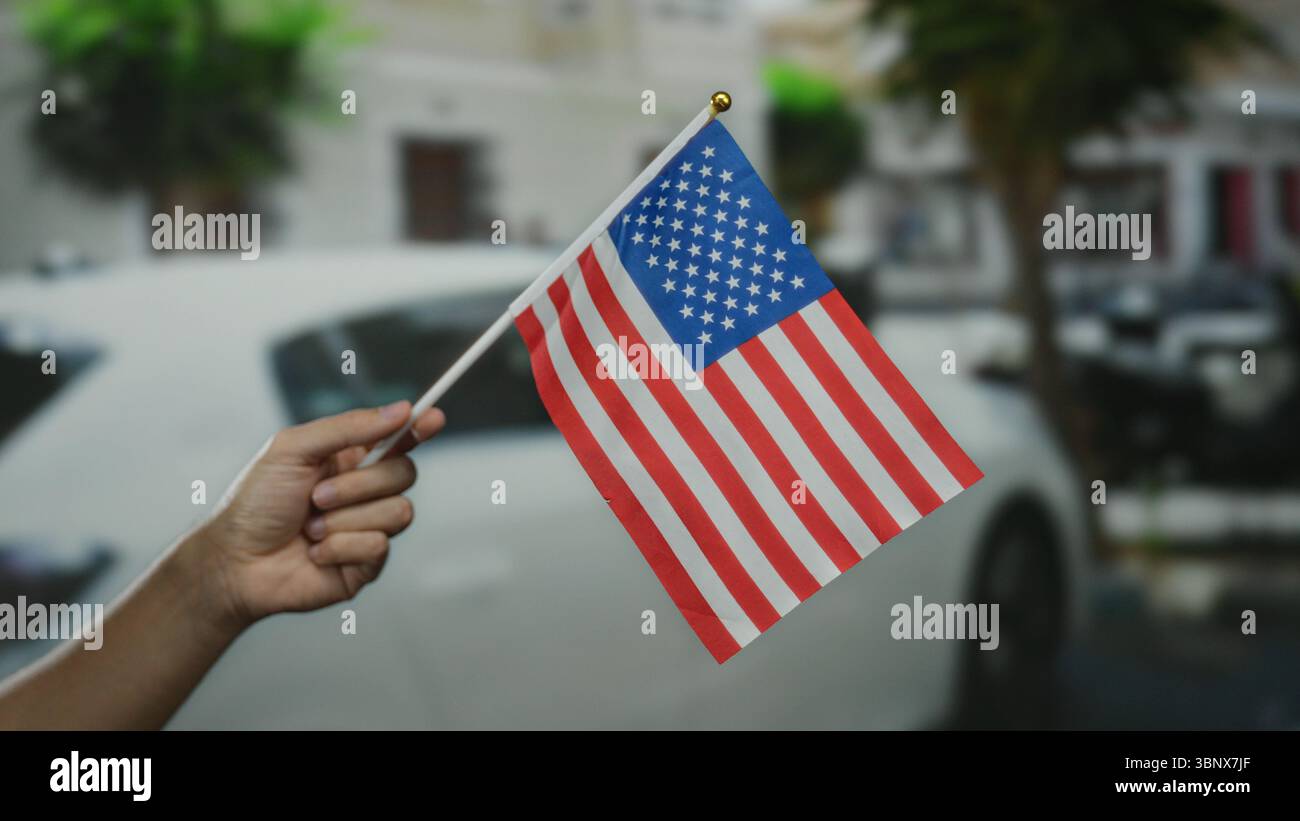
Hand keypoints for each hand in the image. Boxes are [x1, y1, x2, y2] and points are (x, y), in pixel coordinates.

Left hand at [194, 400, 446, 626]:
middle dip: (360, 484)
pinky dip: (341, 547)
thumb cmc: (255, 503)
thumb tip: (402, 410)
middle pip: (405, 474)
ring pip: (399, 512)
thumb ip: (348, 427)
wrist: (234, 562)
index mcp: (349, 460)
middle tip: (317, 496)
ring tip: (310, 528)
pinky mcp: (367, 565)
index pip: (399, 439)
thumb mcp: (293, 449)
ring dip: (346, 519)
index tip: (434, 418)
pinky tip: (315, 553)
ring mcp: (369, 529)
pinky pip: (379, 547)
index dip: (421, 428)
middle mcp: (365, 493)